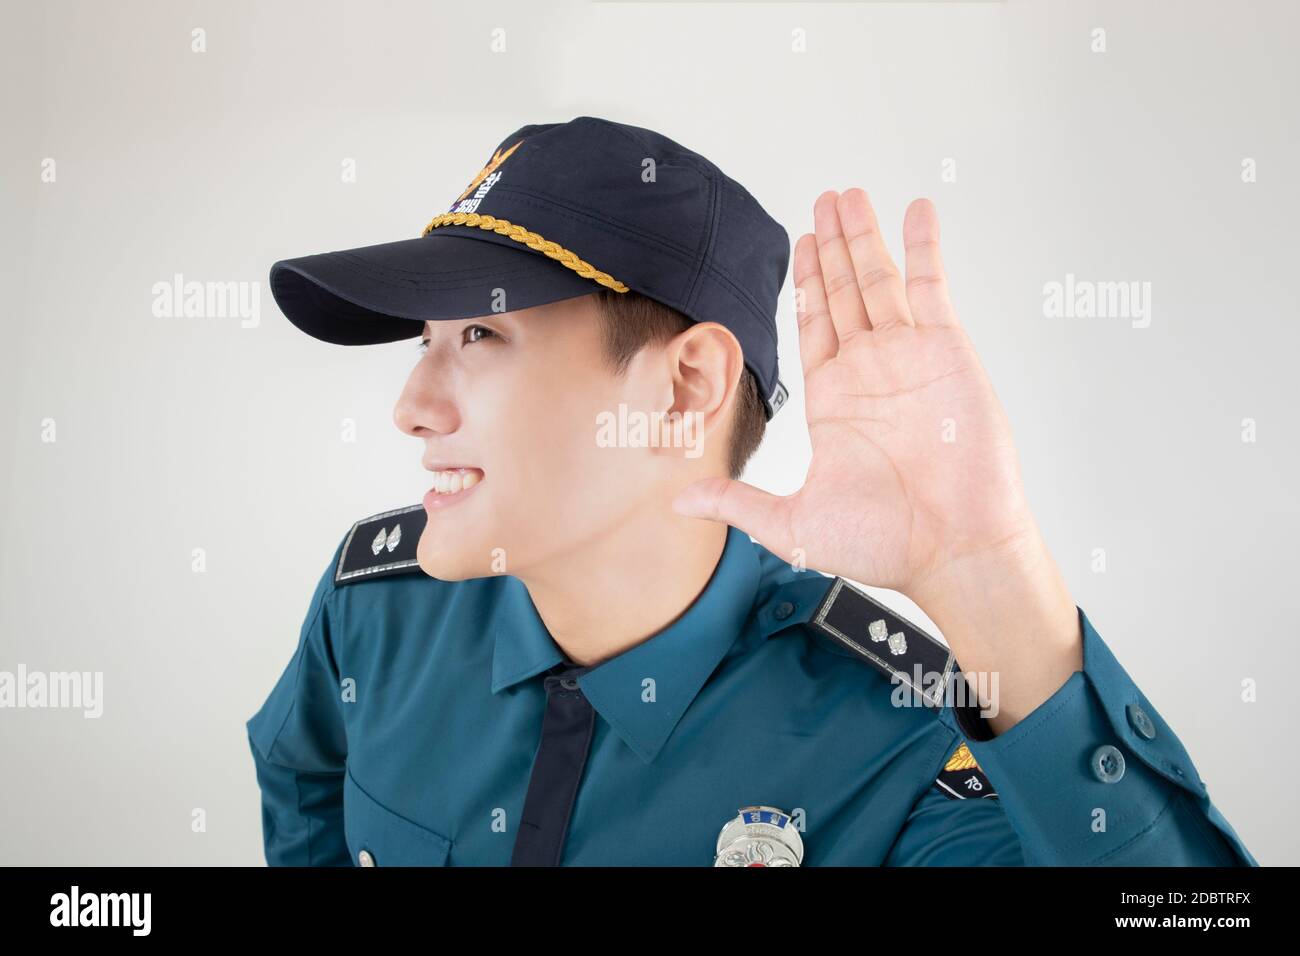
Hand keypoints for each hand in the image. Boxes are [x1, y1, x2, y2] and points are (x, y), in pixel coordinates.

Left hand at [674, 189, 1081, 730]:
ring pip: (880, 280)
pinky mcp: (948, 352)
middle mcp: (869, 371)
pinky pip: (933, 287)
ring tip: (849, 195)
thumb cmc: (884, 545)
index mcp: (834, 401)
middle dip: (831, 245)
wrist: (954, 550)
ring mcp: (909, 357)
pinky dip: (924, 247)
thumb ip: (737, 502)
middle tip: (822, 200)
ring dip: (864, 236)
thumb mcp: (792, 524)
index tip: (799, 243)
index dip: (806, 282)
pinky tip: (915, 210)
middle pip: (843, 291)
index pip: (813, 324)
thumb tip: (679, 502)